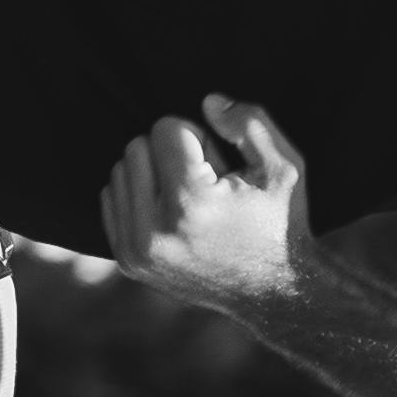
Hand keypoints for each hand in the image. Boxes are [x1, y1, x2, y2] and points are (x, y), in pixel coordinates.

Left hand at [102, 96, 309, 313]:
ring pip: (121, 171)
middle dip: (173, 154)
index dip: (199, 137)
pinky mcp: (128, 263)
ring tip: (193, 203)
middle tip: (208, 185)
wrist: (275, 294)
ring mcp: (137, 251)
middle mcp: (156, 231)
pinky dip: (138, 197)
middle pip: (137, 146)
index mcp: (191, 204)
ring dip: (154, 175)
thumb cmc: (281, 222)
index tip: (221, 167)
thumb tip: (207, 103)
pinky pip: (110, 199)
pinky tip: (173, 214)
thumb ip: (249, 122)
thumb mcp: (285, 166)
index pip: (164, 128)